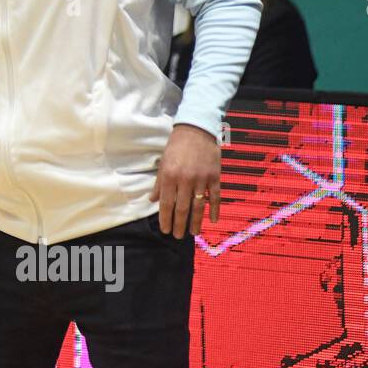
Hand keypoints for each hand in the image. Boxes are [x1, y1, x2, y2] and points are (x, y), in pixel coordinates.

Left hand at [148, 123, 220, 237]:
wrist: (196, 130)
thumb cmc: (176, 146)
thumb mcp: (163, 163)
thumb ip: (159, 183)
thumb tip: (152, 200)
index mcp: (169, 176)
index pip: (166, 203)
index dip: (165, 218)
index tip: (165, 230)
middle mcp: (185, 180)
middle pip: (182, 208)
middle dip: (179, 224)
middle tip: (177, 236)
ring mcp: (201, 179)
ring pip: (198, 206)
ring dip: (195, 222)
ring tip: (193, 233)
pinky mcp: (215, 177)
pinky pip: (215, 197)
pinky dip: (214, 210)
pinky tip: (212, 221)